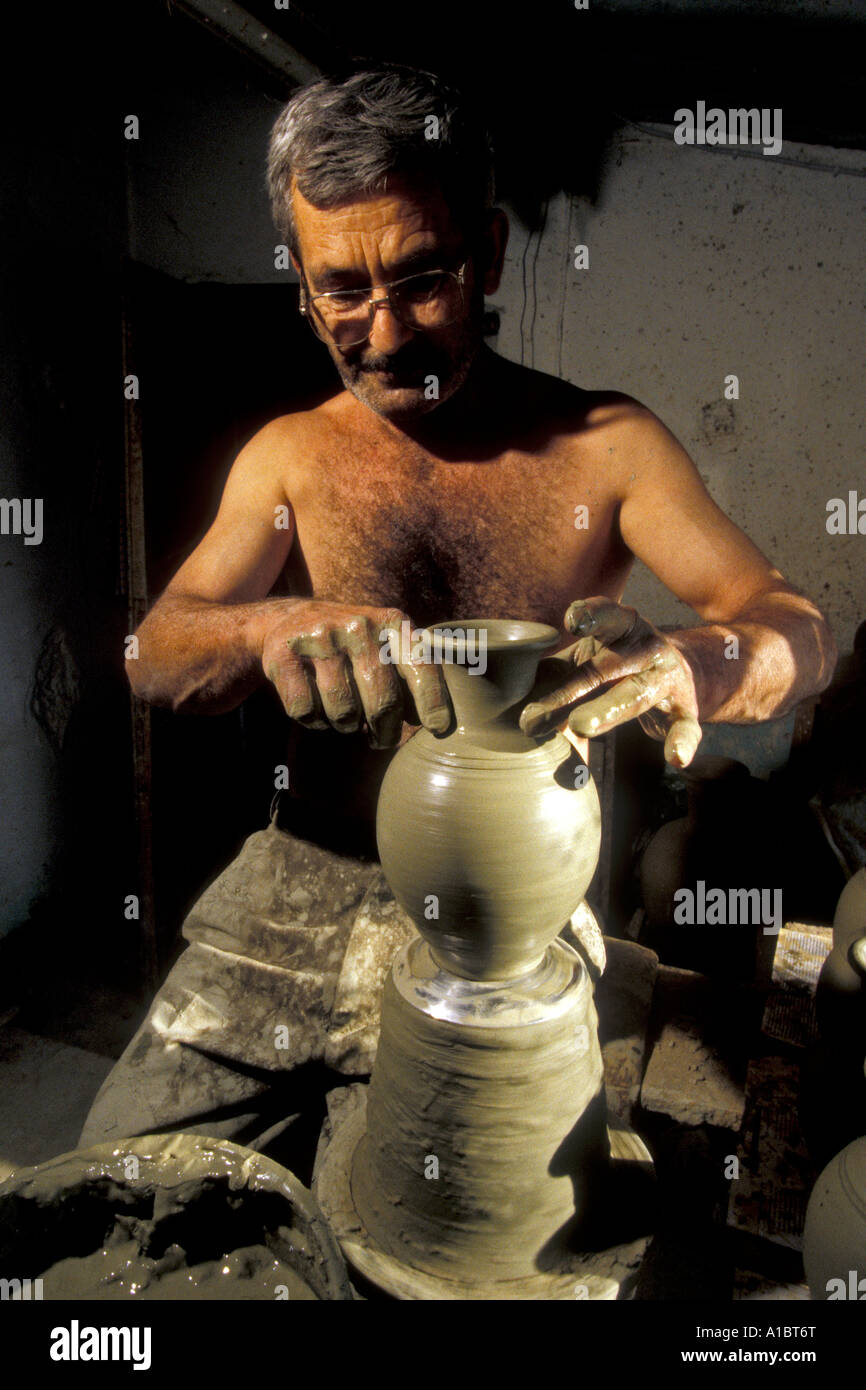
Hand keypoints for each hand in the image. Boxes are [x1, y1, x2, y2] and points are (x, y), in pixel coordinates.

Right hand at [261, 602, 451, 747]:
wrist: (289, 619)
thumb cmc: (353, 644)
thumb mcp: (386, 643)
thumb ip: (412, 671)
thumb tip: (438, 721)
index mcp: (391, 622)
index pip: (421, 665)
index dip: (432, 700)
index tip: (438, 728)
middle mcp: (358, 626)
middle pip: (382, 700)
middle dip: (385, 730)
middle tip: (382, 740)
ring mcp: (319, 638)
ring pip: (343, 711)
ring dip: (346, 725)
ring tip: (345, 717)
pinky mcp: (283, 653)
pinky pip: (305, 710)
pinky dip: (313, 720)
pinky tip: (316, 709)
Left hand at [519, 597, 702, 766]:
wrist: (677, 673)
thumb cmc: (617, 664)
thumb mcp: (588, 659)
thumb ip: (554, 674)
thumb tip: (503, 702)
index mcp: (622, 627)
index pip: (606, 616)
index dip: (591, 616)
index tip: (571, 623)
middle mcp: (646, 648)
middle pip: (607, 667)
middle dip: (573, 688)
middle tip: (537, 715)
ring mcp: (666, 679)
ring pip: (636, 695)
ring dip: (607, 711)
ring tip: (580, 727)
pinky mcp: (684, 709)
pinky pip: (684, 727)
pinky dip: (682, 742)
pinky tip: (676, 758)